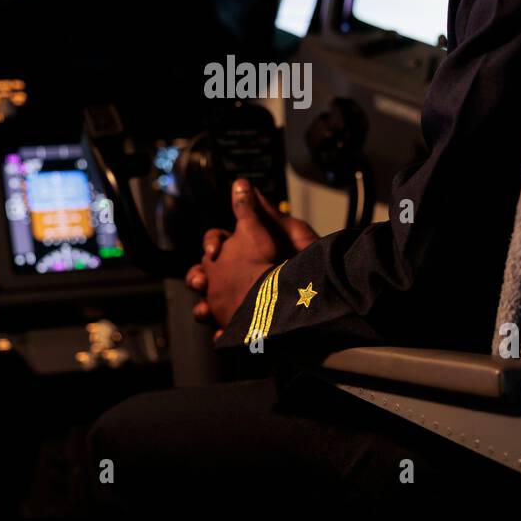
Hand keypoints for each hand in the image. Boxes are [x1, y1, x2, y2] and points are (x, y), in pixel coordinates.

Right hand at [185, 179, 317, 339]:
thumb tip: (243, 185)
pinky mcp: (247, 329)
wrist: (322, 297)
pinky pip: (225, 335)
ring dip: (202, 307)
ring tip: (205, 311)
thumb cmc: (306, 261)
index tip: (215, 250)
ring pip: (207, 305)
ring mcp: (240, 304)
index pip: (217, 243)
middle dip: (198, 277)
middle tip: (201, 280)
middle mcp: (240, 277)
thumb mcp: (288, 231)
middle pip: (205, 274)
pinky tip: (221, 333)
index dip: (211, 244)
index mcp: (246, 253)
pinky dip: (220, 334)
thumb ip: (262, 211)